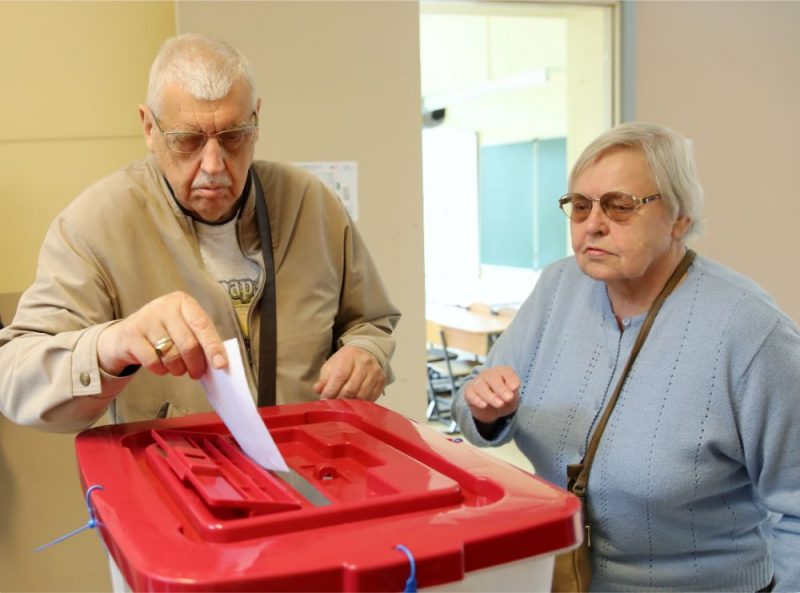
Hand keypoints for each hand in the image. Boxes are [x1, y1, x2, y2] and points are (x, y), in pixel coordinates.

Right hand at [97, 291, 226, 378]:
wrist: (127, 335)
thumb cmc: (165, 332)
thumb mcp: (184, 327)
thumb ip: (201, 339)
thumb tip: (219, 361)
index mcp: (183, 302)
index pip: (202, 324)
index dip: (213, 346)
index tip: (220, 364)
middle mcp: (164, 306)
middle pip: (188, 343)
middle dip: (196, 364)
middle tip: (197, 373)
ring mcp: (146, 319)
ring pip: (171, 355)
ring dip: (178, 369)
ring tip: (178, 368)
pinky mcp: (131, 335)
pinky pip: (153, 361)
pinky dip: (161, 370)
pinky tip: (161, 366)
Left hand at [313, 345, 385, 400]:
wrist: (367, 353)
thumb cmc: (346, 361)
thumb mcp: (332, 364)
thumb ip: (324, 378)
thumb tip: (318, 390)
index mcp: (350, 355)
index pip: (340, 375)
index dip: (331, 390)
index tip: (324, 399)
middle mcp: (365, 363)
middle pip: (351, 388)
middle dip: (339, 399)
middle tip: (331, 405)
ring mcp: (375, 373)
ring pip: (361, 396)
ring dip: (349, 404)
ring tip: (341, 407)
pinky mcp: (381, 382)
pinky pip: (370, 399)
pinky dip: (360, 405)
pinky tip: (353, 405)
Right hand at [464, 366, 519, 423]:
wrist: (491, 409)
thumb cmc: (503, 398)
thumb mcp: (511, 399)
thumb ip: (511, 395)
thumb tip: (510, 394)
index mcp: (502, 371)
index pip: (506, 372)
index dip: (511, 379)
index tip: (515, 388)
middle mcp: (489, 374)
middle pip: (492, 377)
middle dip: (501, 388)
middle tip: (508, 398)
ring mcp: (477, 381)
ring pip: (480, 386)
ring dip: (490, 396)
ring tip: (499, 404)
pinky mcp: (469, 391)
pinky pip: (470, 394)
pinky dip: (477, 400)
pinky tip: (484, 405)